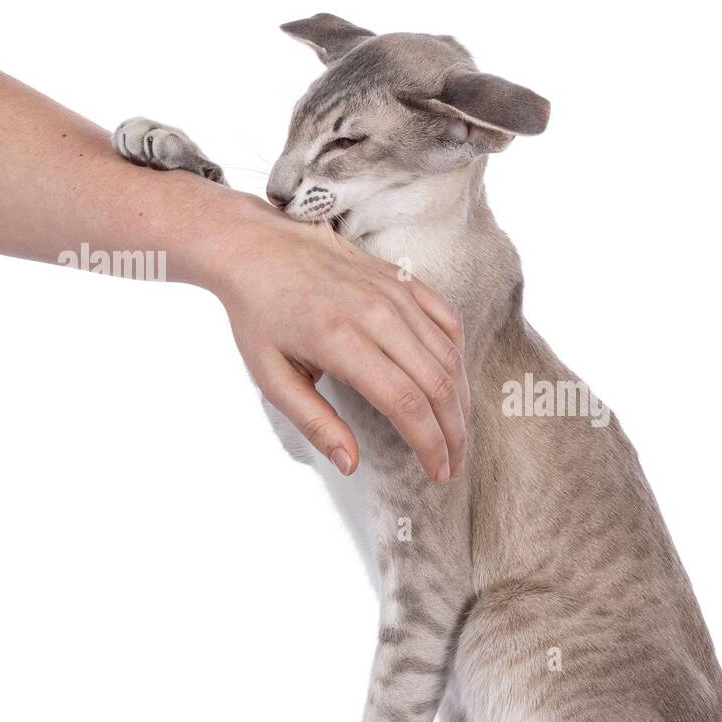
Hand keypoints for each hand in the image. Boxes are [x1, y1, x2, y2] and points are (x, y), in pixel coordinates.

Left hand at [197, 193, 468, 481]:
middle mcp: (377, 313)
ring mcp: (396, 293)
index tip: (437, 473)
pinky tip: (454, 388)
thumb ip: (314, 422)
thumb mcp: (271, 378)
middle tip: (453, 466)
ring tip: (457, 436)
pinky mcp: (405, 281)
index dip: (429, 444)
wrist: (259, 248)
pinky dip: (459, 360)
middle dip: (453, 433)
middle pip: (438, 384)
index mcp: (341, 340)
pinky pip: (449, 324)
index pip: (405, 402)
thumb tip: (350, 464)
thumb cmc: (261, 317)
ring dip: (461, 403)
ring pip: (449, 357)